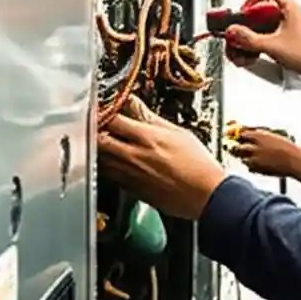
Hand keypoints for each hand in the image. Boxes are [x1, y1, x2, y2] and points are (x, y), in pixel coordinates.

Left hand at [98, 112, 226, 219]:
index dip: (104, 111)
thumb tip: (135, 105)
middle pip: (98, 139)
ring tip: (104, 142)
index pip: (112, 119)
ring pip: (100, 158)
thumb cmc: (197, 165)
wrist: (205, 195)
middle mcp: (134, 156)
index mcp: (147, 137)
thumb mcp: (178, 133)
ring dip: (99, 149)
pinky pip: (109, 174)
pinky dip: (106, 166)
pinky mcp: (130, 189)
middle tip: (98, 125)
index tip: (104, 108)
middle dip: (95, 131)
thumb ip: (151, 118)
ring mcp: (129, 174)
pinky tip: (114, 161)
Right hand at [224, 0, 300, 82]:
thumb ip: (250, 39)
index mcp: (289, 7)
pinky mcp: (286, 37)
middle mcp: (288, 13)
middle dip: (247, 21)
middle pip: (261, 9)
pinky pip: (267, 34)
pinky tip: (254, 52)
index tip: (243, 12)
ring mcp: (288, 25)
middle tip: (239, 30)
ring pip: (263, 23)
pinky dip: (258, 41)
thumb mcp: (274, 46)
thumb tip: (233, 31)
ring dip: (251, 33)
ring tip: (244, 44)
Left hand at [230, 128, 300, 177]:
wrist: (294, 161)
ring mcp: (254, 159)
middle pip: (237, 147)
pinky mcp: (257, 169)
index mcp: (259, 136)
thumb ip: (260, 135)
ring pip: (242, 158)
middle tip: (235, 148)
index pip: (241, 134)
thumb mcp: (273, 136)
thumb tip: (250, 134)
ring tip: (253, 157)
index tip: (236, 137)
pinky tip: (260, 163)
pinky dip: (251, 165)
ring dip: (244, 157)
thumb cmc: (287, 148)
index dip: (238, 136)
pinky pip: (249, 167)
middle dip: (235, 148)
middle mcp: (254, 147)